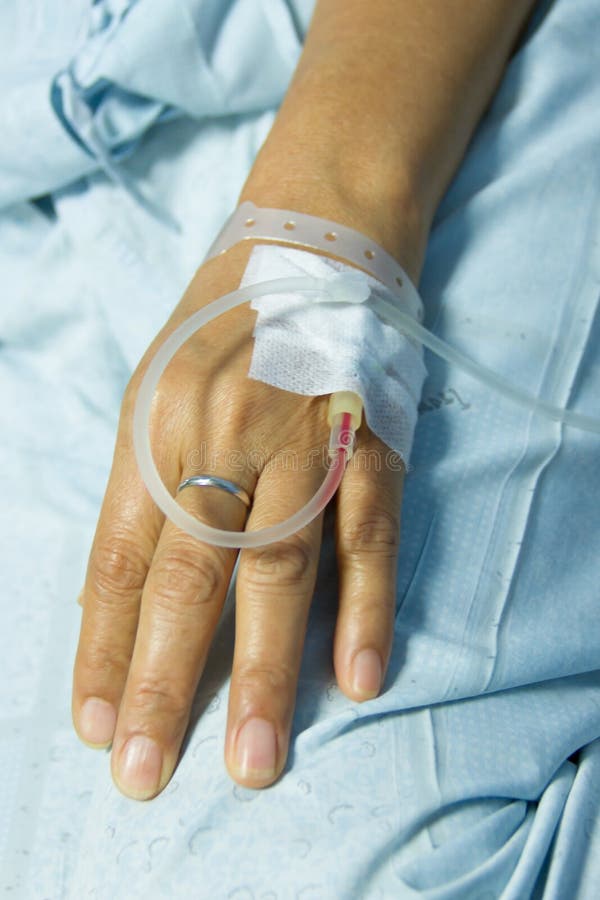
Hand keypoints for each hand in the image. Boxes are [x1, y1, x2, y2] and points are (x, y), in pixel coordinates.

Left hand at [71, 239, 404, 799]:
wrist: (316, 242)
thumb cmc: (222, 326)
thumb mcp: (151, 390)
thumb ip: (141, 488)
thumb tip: (119, 597)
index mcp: (156, 423)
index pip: (118, 557)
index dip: (103, 646)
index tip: (96, 726)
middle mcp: (224, 435)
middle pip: (189, 576)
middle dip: (165, 681)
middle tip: (148, 773)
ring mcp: (305, 440)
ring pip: (281, 568)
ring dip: (265, 669)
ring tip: (253, 757)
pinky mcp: (372, 442)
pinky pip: (368, 534)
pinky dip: (364, 608)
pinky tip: (354, 678)